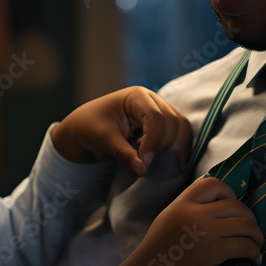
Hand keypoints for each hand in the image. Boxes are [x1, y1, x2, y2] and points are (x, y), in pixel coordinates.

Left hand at [51, 86, 190, 175]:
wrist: (84, 128)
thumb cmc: (90, 127)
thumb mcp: (103, 139)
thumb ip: (123, 153)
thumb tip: (142, 170)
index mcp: (136, 96)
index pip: (155, 117)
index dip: (152, 142)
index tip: (143, 163)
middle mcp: (152, 99)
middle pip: (171, 121)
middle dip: (161, 145)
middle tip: (143, 163)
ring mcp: (159, 110)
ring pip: (179, 127)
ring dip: (172, 147)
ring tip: (152, 161)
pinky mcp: (162, 124)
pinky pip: (179, 133)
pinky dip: (180, 148)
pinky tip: (180, 165)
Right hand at [118, 177, 263, 265]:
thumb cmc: (158, 247)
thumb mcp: (169, 216)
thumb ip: (190, 207)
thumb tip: (217, 207)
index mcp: (183, 202)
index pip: (214, 183)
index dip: (229, 192)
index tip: (232, 206)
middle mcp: (196, 212)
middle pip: (236, 206)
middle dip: (249, 217)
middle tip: (251, 229)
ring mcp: (206, 231)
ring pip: (245, 224)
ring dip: (257, 235)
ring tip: (256, 243)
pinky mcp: (213, 252)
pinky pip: (244, 246)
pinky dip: (254, 252)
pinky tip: (254, 258)